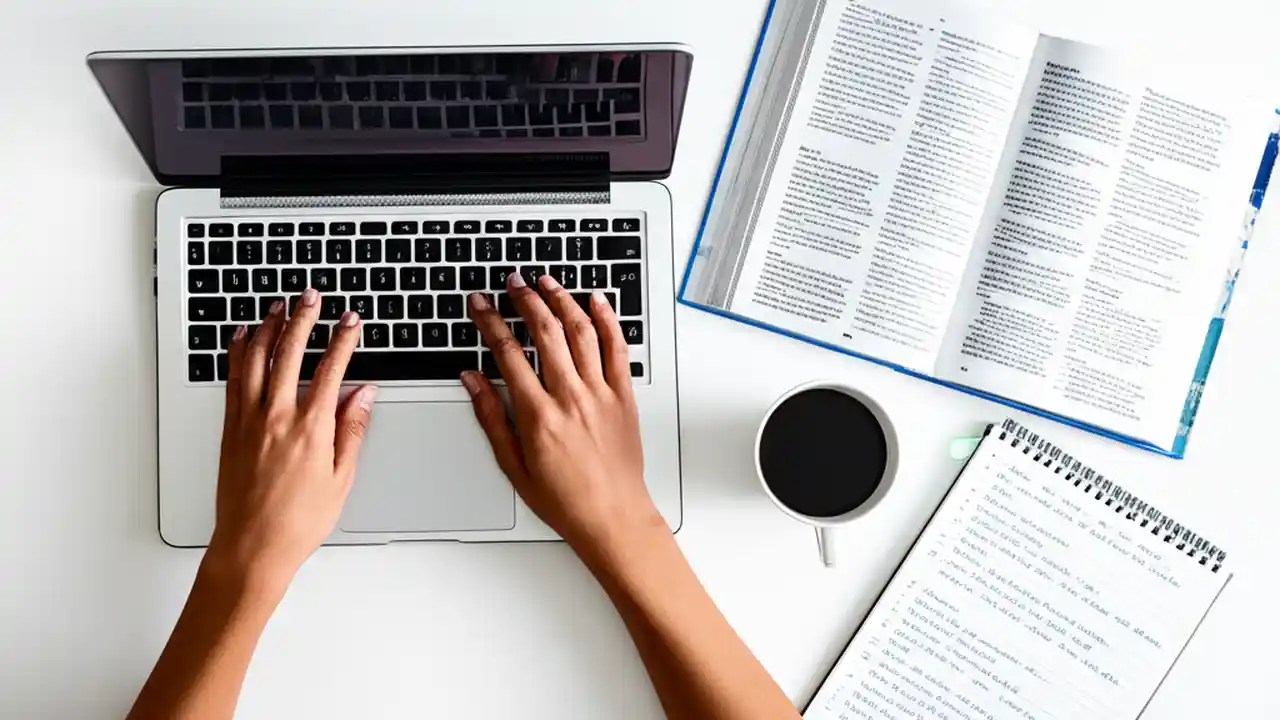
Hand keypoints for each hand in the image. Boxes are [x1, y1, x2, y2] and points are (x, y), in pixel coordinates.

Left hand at [209, 289, 377, 588]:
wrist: (252, 547)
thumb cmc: (298, 521)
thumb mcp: (341, 478)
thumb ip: (353, 431)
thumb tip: (362, 396)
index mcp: (311, 429)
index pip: (331, 370)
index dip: (343, 340)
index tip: (351, 321)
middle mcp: (277, 418)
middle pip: (290, 353)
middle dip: (303, 318)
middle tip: (311, 296)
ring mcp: (248, 421)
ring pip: (257, 359)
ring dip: (268, 327)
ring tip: (278, 306)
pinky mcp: (229, 429)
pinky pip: (233, 379)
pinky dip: (239, 353)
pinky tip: (243, 337)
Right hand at [462, 273, 663, 556]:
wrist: (613, 517)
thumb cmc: (565, 499)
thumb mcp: (513, 465)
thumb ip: (492, 417)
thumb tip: (472, 379)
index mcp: (539, 415)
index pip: (508, 353)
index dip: (490, 322)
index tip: (480, 304)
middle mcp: (571, 397)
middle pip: (545, 332)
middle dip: (525, 299)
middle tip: (513, 282)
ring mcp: (601, 394)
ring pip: (581, 332)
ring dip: (562, 301)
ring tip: (547, 282)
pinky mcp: (624, 396)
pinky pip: (618, 348)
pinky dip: (608, 320)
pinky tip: (597, 301)